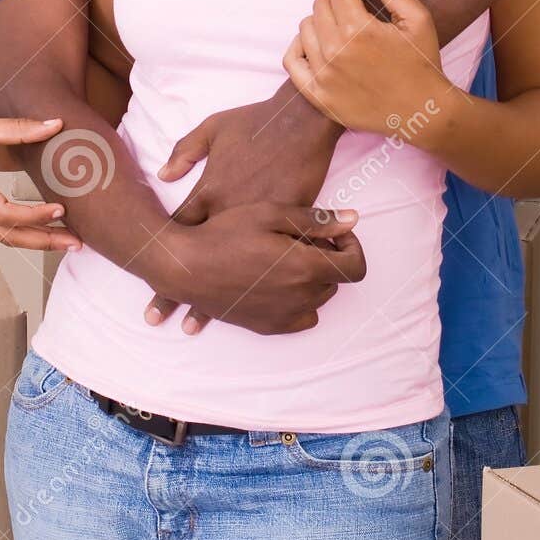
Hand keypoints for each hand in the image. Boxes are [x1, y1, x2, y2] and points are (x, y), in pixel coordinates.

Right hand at [0, 103, 82, 250]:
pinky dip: (22, 234)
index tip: (61, 209)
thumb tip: (57, 124)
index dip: (33, 215)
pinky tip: (45, 233)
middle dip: (43, 242)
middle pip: (5, 235)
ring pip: (2, 238)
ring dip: (36, 242)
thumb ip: (18, 127)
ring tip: (69, 242)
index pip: (1, 212)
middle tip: (77, 243)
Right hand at [145, 204, 365, 335]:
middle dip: (327, 259)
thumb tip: (353, 220)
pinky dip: (298, 300)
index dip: (352, 248)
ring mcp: (283, 316)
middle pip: (335, 281)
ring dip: (313, 279)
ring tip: (284, 257)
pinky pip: (301, 318)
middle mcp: (299, 297)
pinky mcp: (267, 326)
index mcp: (305, 267)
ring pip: (318, 299)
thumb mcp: (270, 214)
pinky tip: (277, 280)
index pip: (355, 267)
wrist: (185, 266)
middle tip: (300, 239)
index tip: (336, 235)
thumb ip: (315, 219)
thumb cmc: (224, 233)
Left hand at [146, 81, 340, 329]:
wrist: (302, 121)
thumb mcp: (214, 128)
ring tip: (192, 326)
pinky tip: (247, 307)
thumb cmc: (257, 122)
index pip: (179, 229)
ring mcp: (259, 224)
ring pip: (231, 270)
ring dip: (212, 299)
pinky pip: (271, 261)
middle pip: (197, 259)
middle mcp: (229, 214)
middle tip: (156, 318)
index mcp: (210, 192)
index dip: (161, 254)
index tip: (147, 276)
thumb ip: (186, 151)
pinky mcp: (288, 226)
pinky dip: (258, 285)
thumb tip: (163, 175)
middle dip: (176, 290)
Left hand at [283, 0, 448, 138]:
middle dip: (338, 0)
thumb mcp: (416, 17)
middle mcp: (335, 52)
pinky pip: (291, 61)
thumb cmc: (423, 61)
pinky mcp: (318, 96)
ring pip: (305, 28)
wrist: (423, 111)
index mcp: (358, 30)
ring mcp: (323, 76)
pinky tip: (319, 46)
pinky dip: (300, 47)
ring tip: (344, 29)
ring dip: (322, 22)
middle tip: (358, 10)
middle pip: (320, 5)